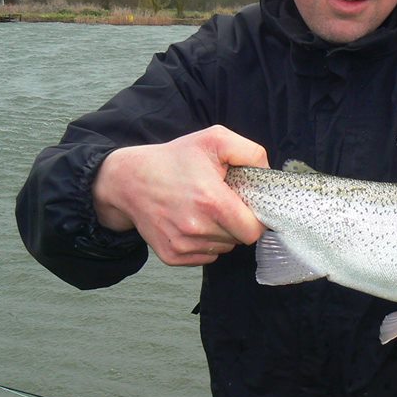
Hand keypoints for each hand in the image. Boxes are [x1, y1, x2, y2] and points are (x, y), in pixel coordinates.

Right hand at [92, 125, 267, 265]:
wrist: (128, 180)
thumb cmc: (174, 159)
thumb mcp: (215, 139)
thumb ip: (251, 153)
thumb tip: (267, 176)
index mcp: (212, 201)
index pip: (253, 230)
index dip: (254, 218)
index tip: (245, 204)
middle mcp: (197, 228)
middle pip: (238, 239)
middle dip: (236, 222)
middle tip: (220, 201)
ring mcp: (182, 245)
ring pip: (222, 248)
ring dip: (220, 233)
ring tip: (202, 209)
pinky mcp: (171, 256)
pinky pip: (205, 256)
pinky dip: (204, 243)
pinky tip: (191, 221)